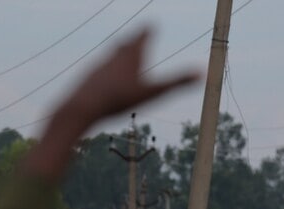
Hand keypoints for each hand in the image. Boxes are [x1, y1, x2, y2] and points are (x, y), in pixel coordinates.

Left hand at [24, 28, 198, 181]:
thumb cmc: (116, 100)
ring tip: (120, 52)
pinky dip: (103, 71)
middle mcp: (112, 57)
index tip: (151, 25)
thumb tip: (204, 74)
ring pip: (108, 56)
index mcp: (130, 55)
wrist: (79, 108)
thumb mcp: (151, 93)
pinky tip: (101, 78)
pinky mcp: (84, 79)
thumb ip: (176, 83)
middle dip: (132, 40)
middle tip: (137, 35)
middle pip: (124, 44)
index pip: (142, 36)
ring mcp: (96, 67)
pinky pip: (96, 72)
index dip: (148, 31)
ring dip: (116, 53)